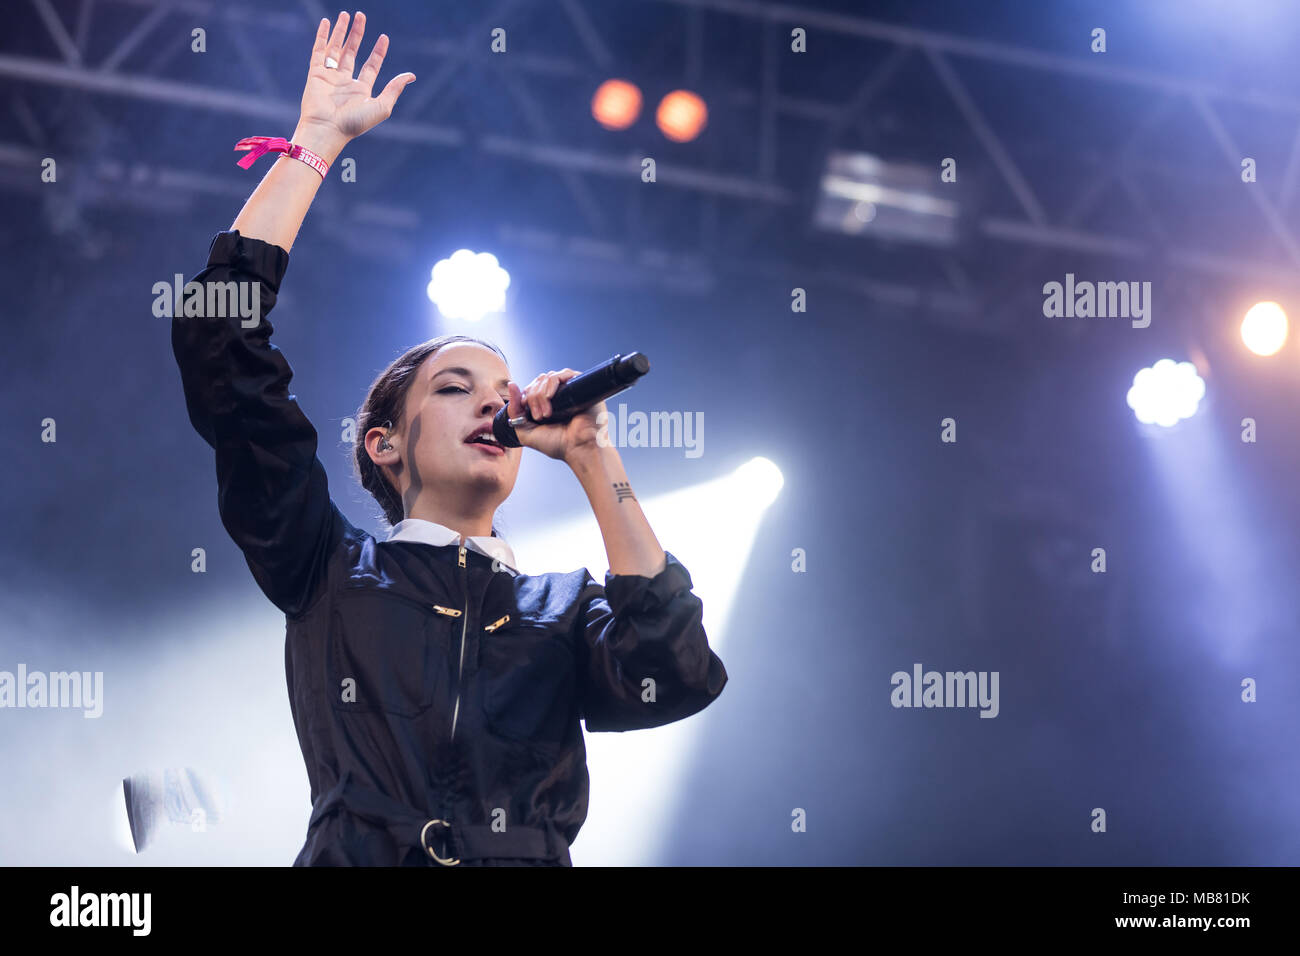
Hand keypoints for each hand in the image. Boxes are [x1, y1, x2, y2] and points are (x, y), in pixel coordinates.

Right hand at [295, 12, 414, 153]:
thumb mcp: (382, 106)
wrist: (328, 129)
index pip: (371, 66)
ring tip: (346, 15)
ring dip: (341, 31)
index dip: (378, 52)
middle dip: (357, 34)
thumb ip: (395, 89)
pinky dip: (322, 36)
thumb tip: (411, 76)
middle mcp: (345, 82)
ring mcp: (330, 77)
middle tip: (361, 15)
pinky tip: (326, 23)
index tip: (384, 37)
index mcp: (361, 90)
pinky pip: (319, 51)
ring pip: (336, 48)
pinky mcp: (315, 74)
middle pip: (352, 52)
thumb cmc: (355, 123)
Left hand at [506, 370, 605, 462]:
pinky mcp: (581, 386)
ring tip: (547, 413)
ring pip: (548, 377)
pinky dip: (553, 382)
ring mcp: (570, 391)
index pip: (531, 389)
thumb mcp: (525, 431)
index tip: (528, 414)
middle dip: (533, 397)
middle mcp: (558, 396)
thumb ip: (514, 411)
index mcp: (546, 405)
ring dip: (541, 393)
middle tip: (539, 416)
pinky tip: (550, 397)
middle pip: (538, 382)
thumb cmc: (557, 444)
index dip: (525, 397)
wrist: (579, 449)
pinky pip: (564, 374)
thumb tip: (512, 385)